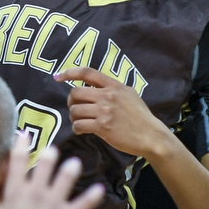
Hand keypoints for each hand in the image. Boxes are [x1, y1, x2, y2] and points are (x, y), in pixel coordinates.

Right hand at [0, 139, 103, 208]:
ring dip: (71, 170)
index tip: (23, 134)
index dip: (21, 145)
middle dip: (49, 155)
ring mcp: (53, 204)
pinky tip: (100, 189)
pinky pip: (83, 204)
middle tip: (53, 150)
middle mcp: (35, 194)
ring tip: (75, 162)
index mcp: (15, 193)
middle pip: (44, 165)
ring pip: (65, 179)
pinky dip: (93, 197)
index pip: (17, 162)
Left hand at [56, 67, 172, 159]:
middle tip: (75, 109)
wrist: (150, 135)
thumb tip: (96, 86)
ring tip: (79, 121)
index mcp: (113, 85)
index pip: (87, 73)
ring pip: (75, 110)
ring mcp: (104, 111)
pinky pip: (79, 125)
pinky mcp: (103, 127)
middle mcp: (107, 95)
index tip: (57, 77)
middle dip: (71, 101)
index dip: (69, 73)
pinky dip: (77, 128)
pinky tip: (81, 130)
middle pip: (75, 93)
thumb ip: (113, 88)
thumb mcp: (129, 94)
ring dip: (73, 117)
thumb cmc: (140, 116)